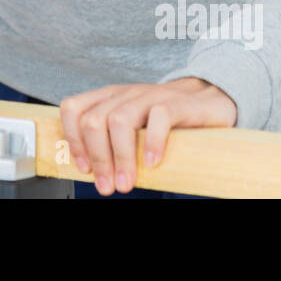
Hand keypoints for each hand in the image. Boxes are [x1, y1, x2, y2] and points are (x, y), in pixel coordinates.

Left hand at [59, 77, 236, 194]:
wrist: (207, 100)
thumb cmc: (165, 119)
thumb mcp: (132, 126)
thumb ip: (112, 141)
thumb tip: (94, 173)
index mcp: (108, 98)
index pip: (73, 109)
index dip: (72, 139)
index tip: (84, 168)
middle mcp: (125, 94)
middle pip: (94, 120)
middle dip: (98, 158)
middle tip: (108, 185)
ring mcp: (149, 95)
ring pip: (120, 120)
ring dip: (120, 157)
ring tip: (126, 182)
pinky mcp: (176, 103)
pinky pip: (158, 117)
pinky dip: (152, 142)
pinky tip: (152, 163)